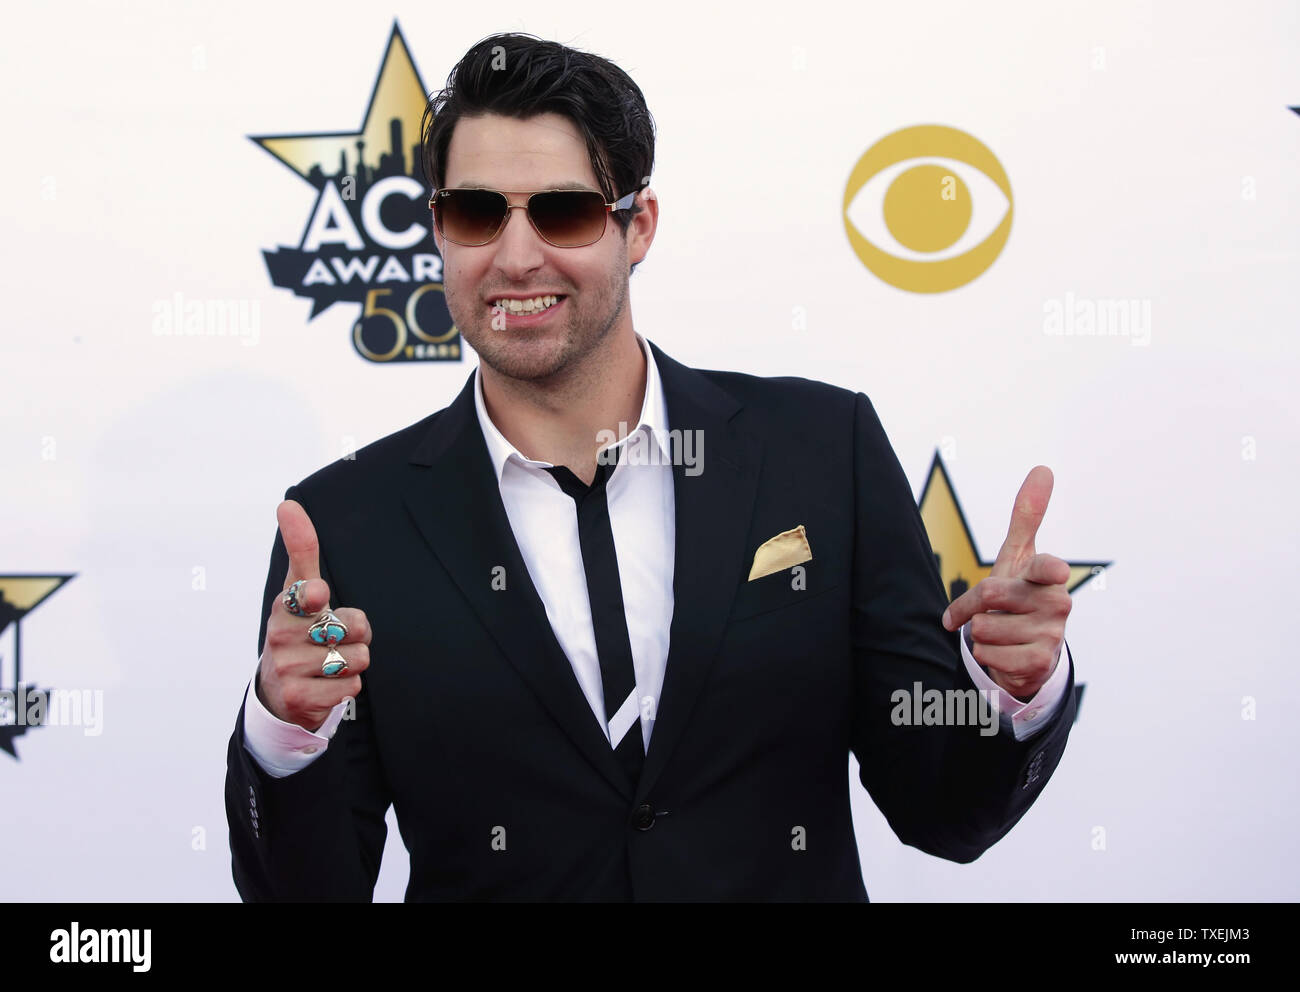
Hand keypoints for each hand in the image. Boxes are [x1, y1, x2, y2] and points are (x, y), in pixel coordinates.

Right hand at [256, 499, 370, 731]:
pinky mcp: (299, 698)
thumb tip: (287, 504)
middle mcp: (280, 636)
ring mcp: (287, 669)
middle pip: (353, 626)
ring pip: (357, 657)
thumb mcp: (298, 592)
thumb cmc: (297, 633)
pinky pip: (351, 686)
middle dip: (357, 633)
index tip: (320, 595)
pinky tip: (325, 684)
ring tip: (328, 662)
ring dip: (353, 661)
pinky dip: (347, 686)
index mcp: (284, 607)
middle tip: (333, 638)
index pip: (302, 595)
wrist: (278, 693)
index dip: (316, 597)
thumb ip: (301, 550)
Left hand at [940, 466, 1070, 701]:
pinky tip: (1006, 652)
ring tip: (1002, 632)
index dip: (1048, 570)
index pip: (1046, 568)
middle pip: (990, 593)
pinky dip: (987, 654)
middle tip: (993, 609)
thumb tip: (1043, 468)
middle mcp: (1057, 603)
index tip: (1056, 572)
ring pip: (983, 627)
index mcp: (1049, 575)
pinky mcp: (1039, 664)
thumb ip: (1028, 515)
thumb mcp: (1018, 555)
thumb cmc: (1019, 593)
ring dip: (981, 632)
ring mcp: (1052, 635)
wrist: (1027, 648)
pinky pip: (988, 654)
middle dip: (977, 604)